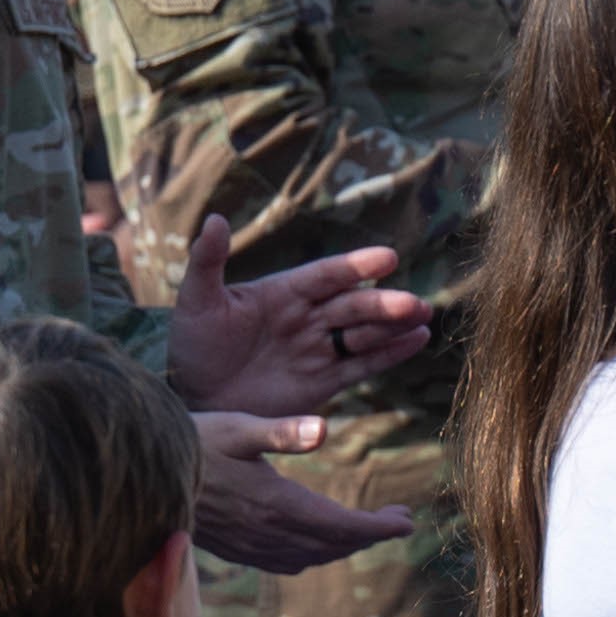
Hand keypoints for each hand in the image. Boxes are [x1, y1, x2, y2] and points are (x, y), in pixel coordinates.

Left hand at [168, 216, 429, 417]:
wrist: (192, 396)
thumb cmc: (192, 345)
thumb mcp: (196, 301)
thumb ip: (208, 262)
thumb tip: (215, 219)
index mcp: (283, 293)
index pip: (326, 275)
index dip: (355, 266)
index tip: (388, 258)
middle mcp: (306, 317)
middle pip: (352, 307)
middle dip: (383, 305)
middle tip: (413, 303)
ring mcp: (317, 349)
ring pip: (363, 334)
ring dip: (393, 326)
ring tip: (423, 318)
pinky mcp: (323, 382)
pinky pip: (362, 365)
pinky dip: (390, 353)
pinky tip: (417, 341)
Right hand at [193, 411, 416, 569]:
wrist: (139, 478)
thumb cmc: (189, 442)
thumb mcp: (236, 428)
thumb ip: (281, 432)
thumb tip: (323, 429)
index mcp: (275, 504)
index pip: (341, 526)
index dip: (377, 528)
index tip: (406, 522)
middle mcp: (266, 534)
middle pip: (332, 545)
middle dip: (369, 534)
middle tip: (396, 520)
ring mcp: (249, 547)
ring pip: (310, 557)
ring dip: (341, 546)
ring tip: (364, 529)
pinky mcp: (234, 550)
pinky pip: (284, 563)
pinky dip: (311, 555)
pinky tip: (314, 544)